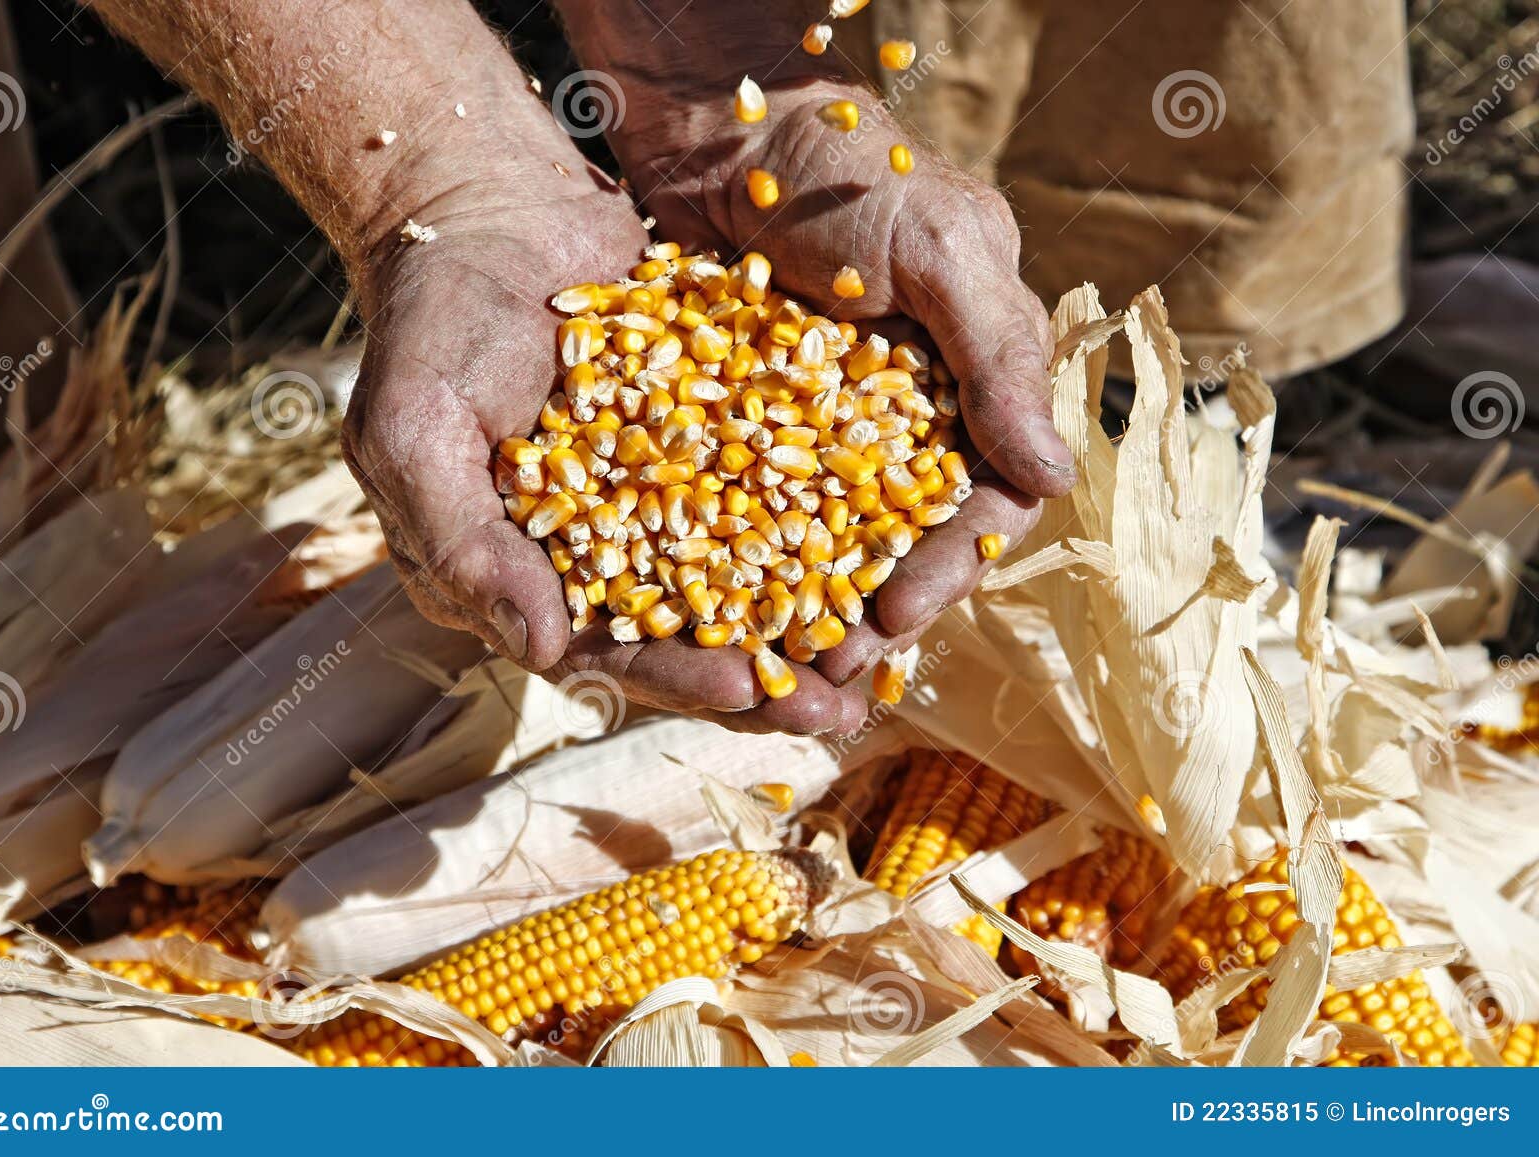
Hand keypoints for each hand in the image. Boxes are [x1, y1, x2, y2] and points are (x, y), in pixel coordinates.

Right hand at [344, 162, 869, 736]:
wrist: (490, 203)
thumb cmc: (432, 320)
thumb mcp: (417, 434)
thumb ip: (466, 544)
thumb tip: (538, 649)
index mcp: (518, 572)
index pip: (603, 649)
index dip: (675, 676)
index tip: (747, 688)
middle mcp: (595, 549)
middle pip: (687, 632)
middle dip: (762, 672)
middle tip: (840, 707)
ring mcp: (655, 494)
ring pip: (740, 573)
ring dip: (807, 613)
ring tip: (881, 644)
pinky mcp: (703, 438)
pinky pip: (768, 487)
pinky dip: (821, 517)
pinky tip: (885, 537)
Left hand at [613, 75, 1069, 684]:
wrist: (729, 126)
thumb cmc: (853, 169)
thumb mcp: (944, 248)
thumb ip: (996, 356)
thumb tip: (1056, 476)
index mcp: (971, 391)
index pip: (982, 505)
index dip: (948, 569)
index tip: (896, 614)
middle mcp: (904, 424)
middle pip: (904, 543)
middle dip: (873, 611)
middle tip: (826, 670)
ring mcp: (823, 432)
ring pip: (827, 542)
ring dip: (806, 606)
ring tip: (769, 663)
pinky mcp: (748, 427)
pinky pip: (750, 506)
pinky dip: (736, 556)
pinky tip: (704, 604)